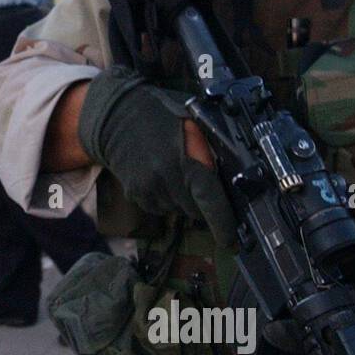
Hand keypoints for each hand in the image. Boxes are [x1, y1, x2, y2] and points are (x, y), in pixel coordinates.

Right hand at [78, 68, 236, 244]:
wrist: (116, 117)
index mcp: (183, 161)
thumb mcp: (193, 120)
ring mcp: (147, 189)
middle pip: (195, 211)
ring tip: (175, 172)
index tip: (231, 240)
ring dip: (183, 200)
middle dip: (202, 202)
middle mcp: (164, 179)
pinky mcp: (135, 195)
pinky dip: (166, 198)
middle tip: (199, 179)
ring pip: (178, 210)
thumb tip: (238, 172)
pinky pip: (160, 208)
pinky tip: (161, 177)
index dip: (223, 224)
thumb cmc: (161, 113)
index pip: (209, 201)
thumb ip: (211, 146)